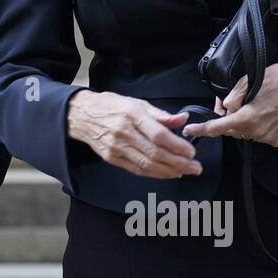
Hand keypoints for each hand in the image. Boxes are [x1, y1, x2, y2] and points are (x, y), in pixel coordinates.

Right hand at [66, 90, 201, 178]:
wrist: (82, 115)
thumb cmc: (111, 106)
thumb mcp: (137, 103)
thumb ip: (160, 115)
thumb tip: (182, 119)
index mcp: (132, 115)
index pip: (158, 135)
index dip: (177, 146)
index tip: (191, 152)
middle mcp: (124, 132)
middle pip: (155, 153)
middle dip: (179, 163)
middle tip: (195, 168)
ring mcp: (116, 147)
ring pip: (147, 165)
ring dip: (169, 171)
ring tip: (185, 172)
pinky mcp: (111, 158)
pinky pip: (136, 169)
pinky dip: (154, 174)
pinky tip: (167, 173)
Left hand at [182, 60, 277, 146]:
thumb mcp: (249, 81)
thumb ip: (233, 97)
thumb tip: (225, 108)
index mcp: (248, 117)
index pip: (218, 127)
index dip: (201, 129)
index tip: (189, 130)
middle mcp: (258, 131)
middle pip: (230, 130)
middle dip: (225, 118)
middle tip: (227, 103)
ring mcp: (269, 138)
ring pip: (244, 133)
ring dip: (241, 122)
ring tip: (250, 105)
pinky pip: (258, 135)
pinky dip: (255, 126)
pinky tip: (263, 113)